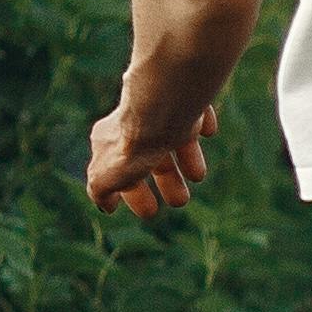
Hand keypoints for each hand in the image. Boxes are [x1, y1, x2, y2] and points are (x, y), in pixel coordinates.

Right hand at [87, 94, 215, 218]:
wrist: (164, 106)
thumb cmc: (137, 142)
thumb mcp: (110, 175)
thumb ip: (102, 189)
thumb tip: (104, 205)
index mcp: (110, 139)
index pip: (119, 171)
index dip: (132, 194)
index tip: (148, 213)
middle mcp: (134, 121)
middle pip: (152, 155)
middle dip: (166, 181)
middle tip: (180, 202)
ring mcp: (162, 109)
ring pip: (175, 136)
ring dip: (186, 159)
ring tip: (198, 177)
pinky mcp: (188, 99)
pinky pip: (195, 110)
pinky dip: (201, 123)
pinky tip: (208, 132)